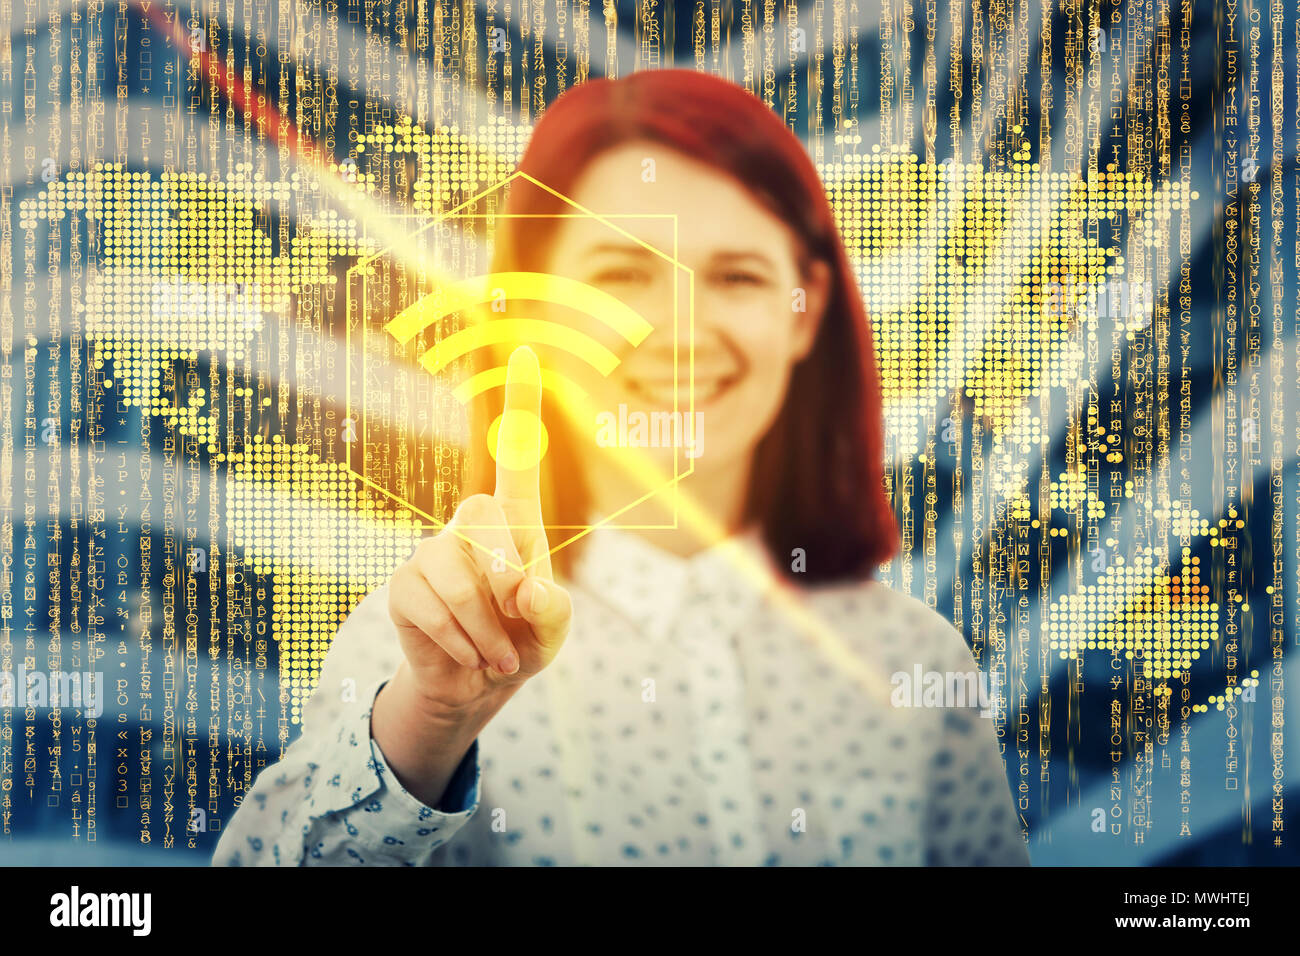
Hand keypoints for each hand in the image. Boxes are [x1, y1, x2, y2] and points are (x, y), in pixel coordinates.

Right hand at [371, 346, 572, 805]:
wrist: (477, 687)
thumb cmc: (523, 644)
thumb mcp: (553, 631)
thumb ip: (552, 610)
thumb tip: (522, 588)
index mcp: (516, 525)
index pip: (517, 456)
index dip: (520, 406)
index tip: (523, 349)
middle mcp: (471, 528)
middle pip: (480, 514)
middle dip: (502, 574)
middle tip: (516, 619)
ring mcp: (432, 553)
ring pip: (455, 576)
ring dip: (484, 630)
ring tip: (498, 656)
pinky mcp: (404, 587)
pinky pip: (430, 608)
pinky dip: (459, 643)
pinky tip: (467, 656)